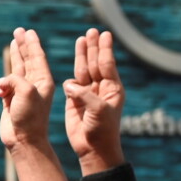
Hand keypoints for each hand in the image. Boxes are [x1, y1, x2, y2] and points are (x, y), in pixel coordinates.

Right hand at [0, 28, 57, 154]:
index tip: (29, 31)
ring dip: (15, 56)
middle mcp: (35, 85)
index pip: (38, 57)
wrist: (24, 140)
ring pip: (18, 70)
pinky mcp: (12, 101)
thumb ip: (15, 80)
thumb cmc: (30, 118)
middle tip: (19, 30)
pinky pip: (6, 86)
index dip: (33, 43)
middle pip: (29, 59)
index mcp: (44, 81)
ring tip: (13, 42)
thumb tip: (0, 82)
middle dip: (24, 45)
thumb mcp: (26, 93)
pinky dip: (2, 84)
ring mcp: (23, 93)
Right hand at [63, 28, 125, 174]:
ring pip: (84, 70)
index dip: (105, 49)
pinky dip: (71, 74)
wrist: (93, 149)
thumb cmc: (102, 131)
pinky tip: (73, 66)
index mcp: (112, 89)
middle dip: (94, 47)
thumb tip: (69, 83)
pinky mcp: (75, 101)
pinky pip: (72, 84)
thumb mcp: (98, 111)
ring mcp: (88, 94)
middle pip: (96, 63)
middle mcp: (101, 89)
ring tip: (82, 39)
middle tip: (92, 31)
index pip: (107, 64)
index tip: (105, 34)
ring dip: (82, 55)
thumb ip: (84, 95)